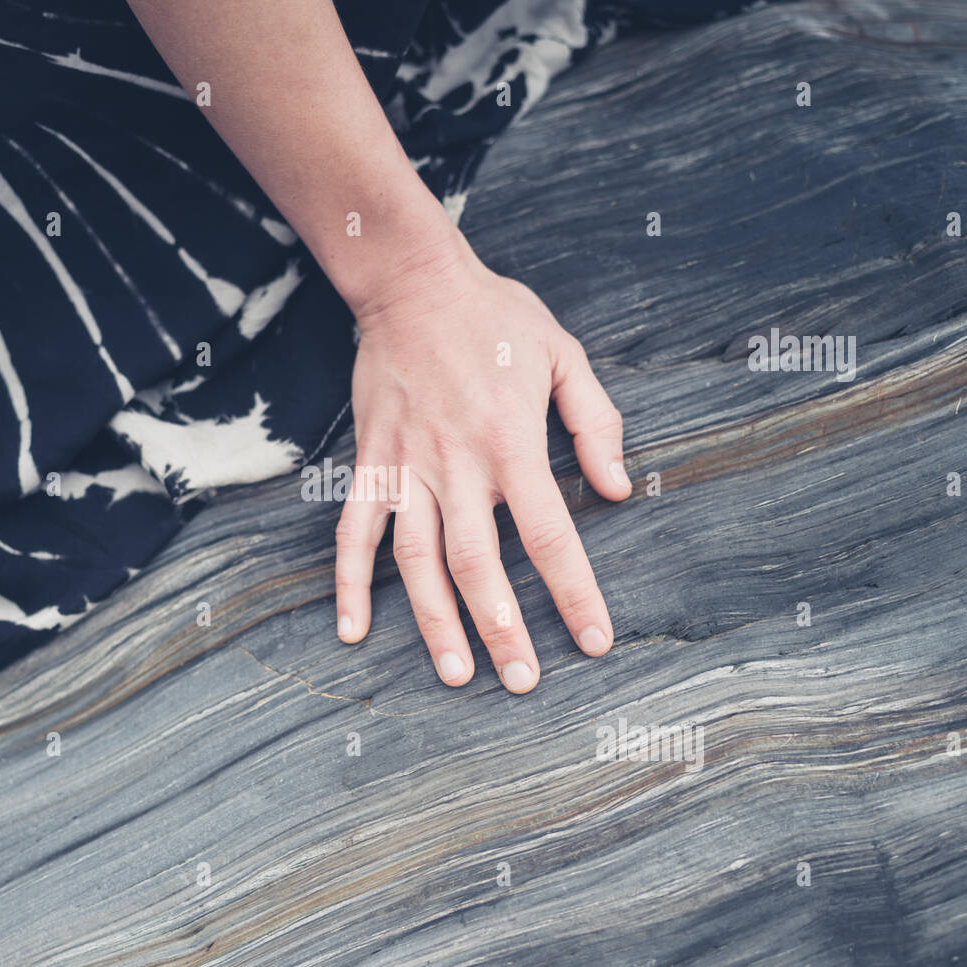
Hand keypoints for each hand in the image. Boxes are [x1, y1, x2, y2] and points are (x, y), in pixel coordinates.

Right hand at [334, 234, 631, 692]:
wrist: (412, 283)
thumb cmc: (496, 319)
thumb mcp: (565, 356)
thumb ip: (595, 424)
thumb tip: (617, 489)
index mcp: (512, 445)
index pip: (551, 536)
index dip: (574, 594)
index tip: (593, 641)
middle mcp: (458, 466)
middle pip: (480, 565)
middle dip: (502, 629)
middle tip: (521, 682)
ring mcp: (407, 469)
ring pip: (417, 561)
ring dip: (434, 622)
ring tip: (455, 674)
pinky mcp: (370, 464)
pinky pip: (354, 532)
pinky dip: (348, 583)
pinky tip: (352, 630)